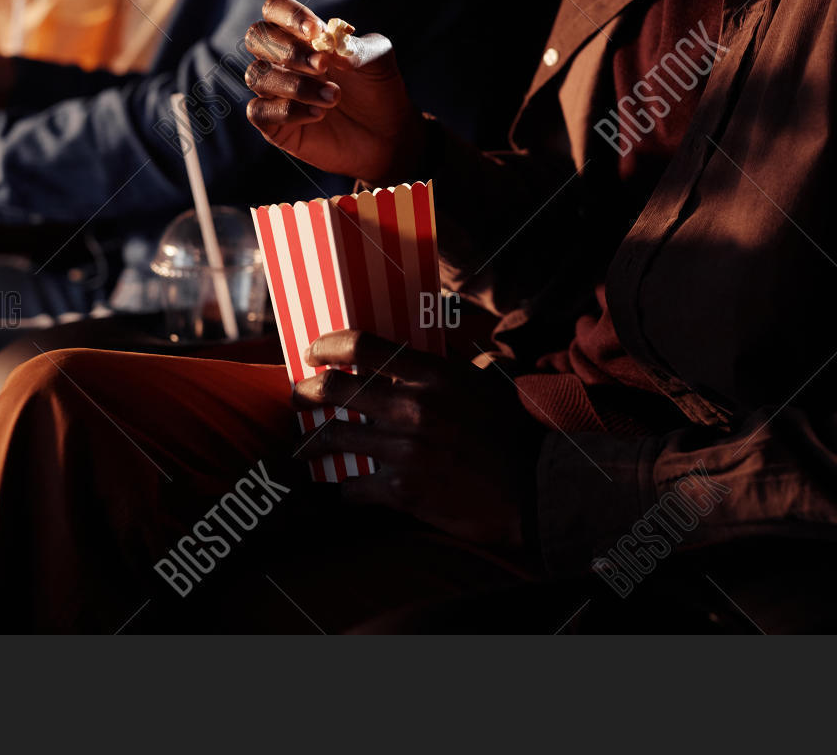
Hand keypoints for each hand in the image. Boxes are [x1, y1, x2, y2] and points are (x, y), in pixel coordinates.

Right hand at [243, 0, 426, 185]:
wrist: (386, 135)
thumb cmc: (378, 89)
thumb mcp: (378, 59)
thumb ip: (355, 46)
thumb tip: (328, 46)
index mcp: (304, 36)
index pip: (276, 10)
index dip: (289, 15)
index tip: (316, 32)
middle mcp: (283, 60)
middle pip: (257, 37)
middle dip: (290, 51)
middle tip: (323, 66)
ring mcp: (275, 91)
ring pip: (257, 75)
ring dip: (296, 85)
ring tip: (333, 97)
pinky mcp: (273, 124)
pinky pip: (257, 111)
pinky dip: (287, 111)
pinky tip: (318, 115)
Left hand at [295, 330, 545, 551]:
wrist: (536, 490)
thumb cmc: (514, 434)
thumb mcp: (483, 385)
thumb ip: (447, 370)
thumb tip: (418, 359)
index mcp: (433, 374)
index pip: (362, 347)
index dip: (328, 345)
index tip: (314, 351)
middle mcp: (413, 406)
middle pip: (334, 388)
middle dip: (306, 392)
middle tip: (300, 396)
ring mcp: (404, 449)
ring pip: (332, 437)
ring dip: (312, 441)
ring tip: (307, 445)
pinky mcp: (402, 490)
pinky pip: (352, 487)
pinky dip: (343, 488)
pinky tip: (343, 488)